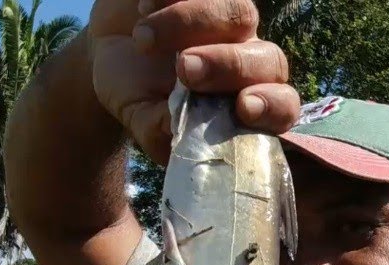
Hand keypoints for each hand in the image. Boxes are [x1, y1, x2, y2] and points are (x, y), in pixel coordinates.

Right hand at [87, 0, 300, 164]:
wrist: (108, 47)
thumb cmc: (134, 89)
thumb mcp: (139, 116)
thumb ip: (157, 129)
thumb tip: (172, 129)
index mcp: (242, 99)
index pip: (281, 105)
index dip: (273, 106)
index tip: (244, 108)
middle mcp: (247, 57)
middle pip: (268, 58)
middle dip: (229, 65)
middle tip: (184, 70)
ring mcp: (229, 17)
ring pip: (240, 11)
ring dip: (191, 22)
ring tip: (143, 39)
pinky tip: (144, 8)